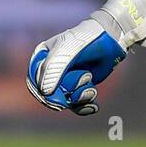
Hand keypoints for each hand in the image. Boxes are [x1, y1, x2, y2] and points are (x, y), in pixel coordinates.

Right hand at [27, 0, 145, 115]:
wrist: (111, 39)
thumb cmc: (87, 39)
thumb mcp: (68, 51)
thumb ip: (54, 69)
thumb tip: (45, 92)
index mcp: (41, 58)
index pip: (34, 83)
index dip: (44, 94)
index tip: (58, 98)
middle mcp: (51, 70)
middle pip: (50, 95)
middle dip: (66, 96)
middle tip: (84, 85)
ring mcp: (65, 79)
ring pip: (65, 101)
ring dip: (79, 98)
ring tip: (91, 88)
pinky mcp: (79, 86)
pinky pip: (76, 105)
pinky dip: (85, 107)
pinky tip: (94, 106)